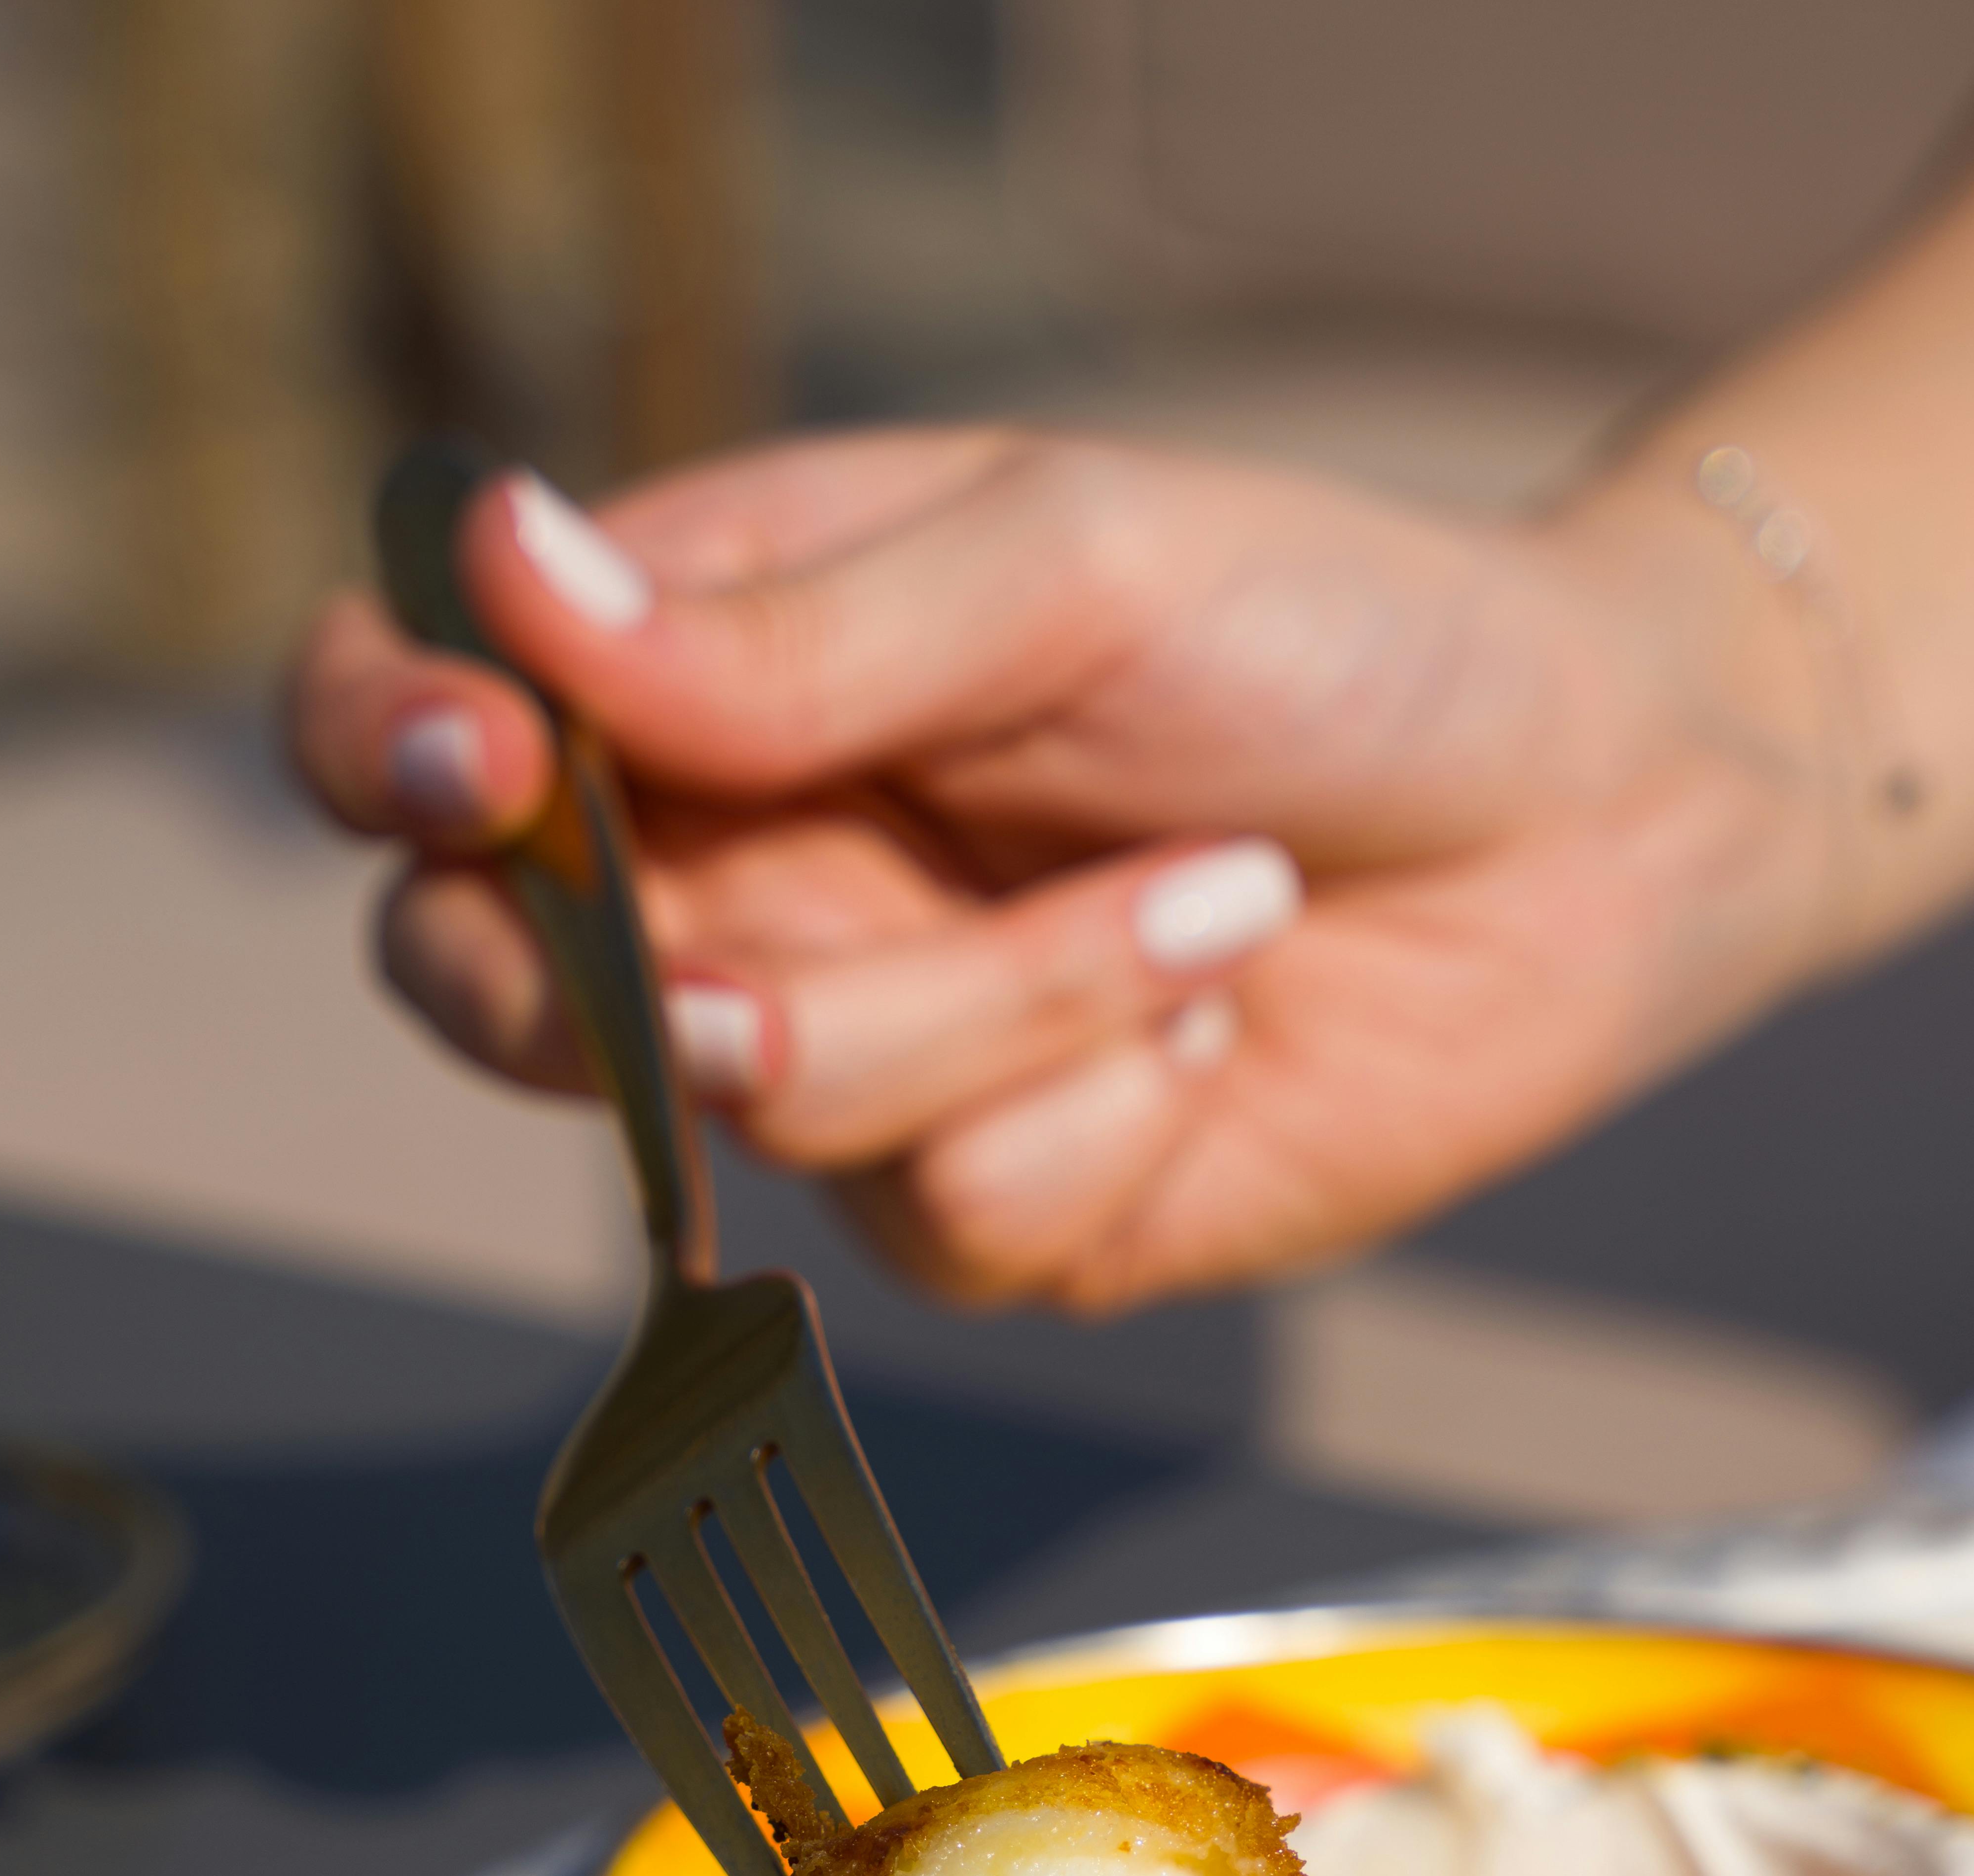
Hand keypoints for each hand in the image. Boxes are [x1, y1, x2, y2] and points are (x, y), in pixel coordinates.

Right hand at [290, 431, 1846, 1313]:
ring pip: (766, 1108)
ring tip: (1211, 895)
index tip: (477, 762)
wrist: (1592, 826)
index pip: (411, 713)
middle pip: (497, 983)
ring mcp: (854, 1059)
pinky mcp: (990, 1214)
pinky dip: (1110, 1108)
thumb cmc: (1336, 636)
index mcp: (708, 670)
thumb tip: (503, 574)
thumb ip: (790, 626)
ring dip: (1007, 1007)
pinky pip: (949, 1216)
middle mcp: (744, 874)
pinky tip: (1225, 1015)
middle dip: (633, 983)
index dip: (381, 750)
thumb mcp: (1068, 561)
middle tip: (762, 961)